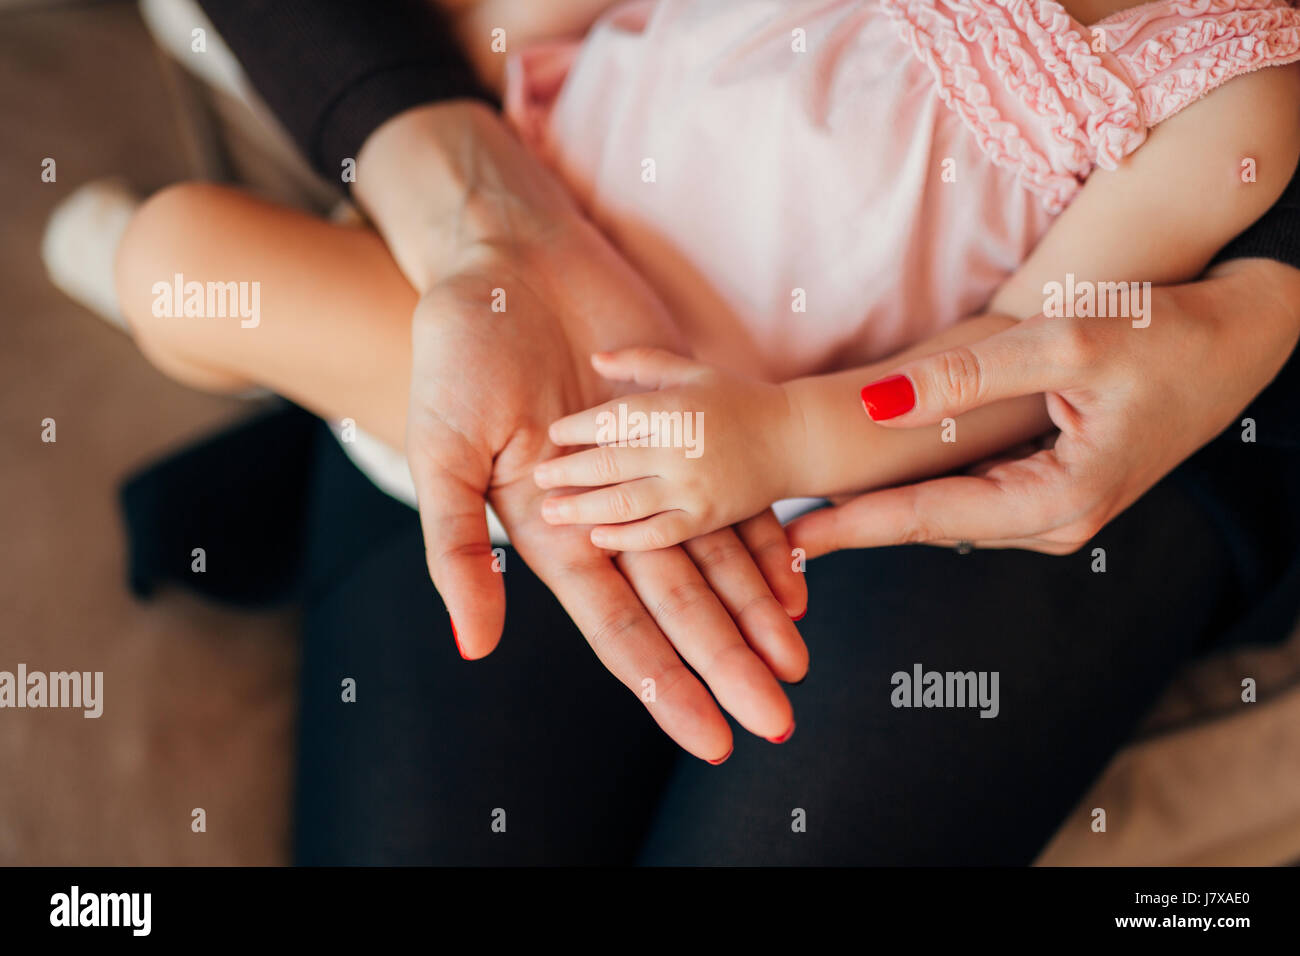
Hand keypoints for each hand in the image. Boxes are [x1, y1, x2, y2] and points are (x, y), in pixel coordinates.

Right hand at [356, 104, 807, 757]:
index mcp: (556, 535)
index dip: (664, 685)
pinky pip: (733, 492)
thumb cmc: (460, 356)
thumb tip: (474, 645)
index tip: (710, 737)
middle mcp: (612, 518)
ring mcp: (654, 473)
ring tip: (795, 665)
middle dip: (727, 667)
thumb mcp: (444, 452)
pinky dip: (763, 536)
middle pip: (680, 609)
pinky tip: (797, 580)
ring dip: (755, 614)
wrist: (507, 264)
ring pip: (715, 560)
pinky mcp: (685, 426)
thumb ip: (459, 546)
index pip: (620, 628)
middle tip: (777, 722)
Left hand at [535, 348, 797, 549]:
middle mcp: (680, 450)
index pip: (610, 420)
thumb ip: (641, 362)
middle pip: (607, 464)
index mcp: (674, 409)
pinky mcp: (706, 519)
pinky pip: (658, 535)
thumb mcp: (691, 370)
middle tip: (538, 480)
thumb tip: (594, 357)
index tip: (553, 435)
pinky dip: (624, 539)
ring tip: (551, 513)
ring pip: (624, 503)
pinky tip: (597, 538)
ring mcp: (693, 488)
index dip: (575, 429)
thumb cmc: (737, 400)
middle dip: (566, 473)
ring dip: (582, 509)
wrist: (793, 440)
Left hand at [788, 259, 1299, 555]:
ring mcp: (1058, 510)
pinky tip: (880, 483)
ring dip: (887, 512)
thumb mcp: (1066, 345)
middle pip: (934, 526)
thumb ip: (968, 378)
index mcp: (1060, 502)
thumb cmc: (1167, 335)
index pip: (932, 519)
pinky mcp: (1057, 486)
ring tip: (812, 511)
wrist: (1240, 337)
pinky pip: (976, 495)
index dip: (856, 527)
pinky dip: (925, 491)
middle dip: (860, 528)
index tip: (793, 539)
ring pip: (952, 515)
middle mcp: (1057, 522)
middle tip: (779, 530)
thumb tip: (878, 406)